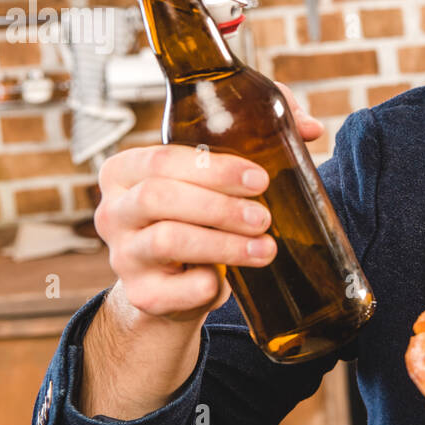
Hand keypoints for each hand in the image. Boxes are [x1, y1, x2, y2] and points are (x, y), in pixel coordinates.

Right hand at [92, 82, 321, 322]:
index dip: (214, 169)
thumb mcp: (215, 176)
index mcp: (125, 170)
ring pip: (167, 241)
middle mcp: (113, 210)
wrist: (174, 284)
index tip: (259, 179)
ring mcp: (122, 255)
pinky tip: (228, 280)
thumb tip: (310, 128)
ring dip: (224, 245)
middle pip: (159, 197)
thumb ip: (258, 135)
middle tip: (264, 217)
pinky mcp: (139, 295)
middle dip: (220, 207)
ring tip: (266, 248)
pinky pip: (170, 290)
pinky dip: (203, 285)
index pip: (163, 159)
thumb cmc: (199, 213)